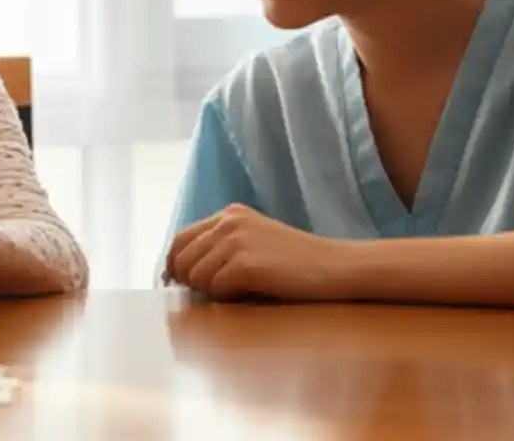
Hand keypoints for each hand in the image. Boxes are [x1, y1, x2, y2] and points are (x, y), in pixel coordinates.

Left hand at [165, 204, 354, 301]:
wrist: (338, 267)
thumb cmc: (297, 265)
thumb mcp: (254, 243)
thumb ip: (220, 248)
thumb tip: (176, 273)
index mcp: (229, 214)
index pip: (180, 240)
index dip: (175, 266)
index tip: (180, 286)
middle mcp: (228, 222)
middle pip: (182, 260)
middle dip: (193, 283)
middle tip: (218, 293)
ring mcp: (236, 240)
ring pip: (196, 277)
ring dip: (213, 292)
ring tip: (242, 291)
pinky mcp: (246, 263)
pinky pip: (216, 290)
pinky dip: (229, 299)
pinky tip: (252, 293)